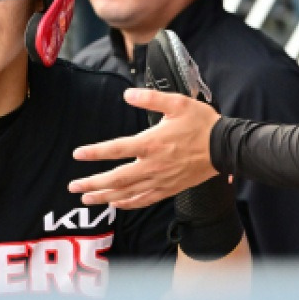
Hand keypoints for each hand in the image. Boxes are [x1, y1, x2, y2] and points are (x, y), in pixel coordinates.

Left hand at [69, 89, 219, 207]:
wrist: (225, 148)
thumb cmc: (201, 124)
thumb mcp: (177, 103)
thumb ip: (150, 99)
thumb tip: (127, 94)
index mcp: (151, 143)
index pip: (116, 149)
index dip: (95, 152)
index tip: (77, 155)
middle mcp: (152, 165)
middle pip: (116, 178)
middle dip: (93, 184)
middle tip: (73, 187)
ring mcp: (160, 180)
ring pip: (127, 193)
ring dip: (105, 197)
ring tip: (87, 199)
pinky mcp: (168, 189)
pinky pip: (144, 200)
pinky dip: (127, 204)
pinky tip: (116, 204)